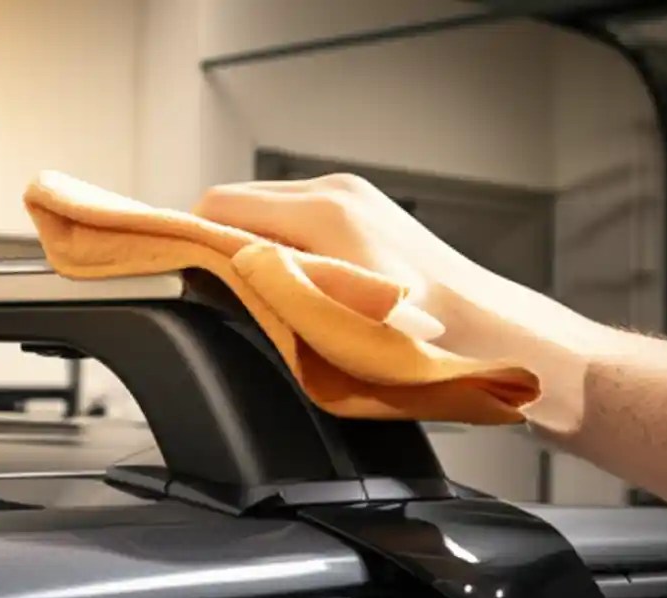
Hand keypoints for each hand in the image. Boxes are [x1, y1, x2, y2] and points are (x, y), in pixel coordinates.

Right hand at [193, 174, 606, 429]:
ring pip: (265, 211)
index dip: (192, 242)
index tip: (182, 277)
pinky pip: (295, 218)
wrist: (484, 331)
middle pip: (238, 203)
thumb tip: (217, 272)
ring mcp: (350, 195)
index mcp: (322, 209)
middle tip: (213, 293)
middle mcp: (333, 191)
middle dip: (219, 244)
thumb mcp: (326, 317)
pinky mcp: (361, 210)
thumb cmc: (416, 336)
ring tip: (255, 292)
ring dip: (250, 246)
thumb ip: (265, 284)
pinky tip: (291, 283)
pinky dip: (279, 245)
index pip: (218, 206)